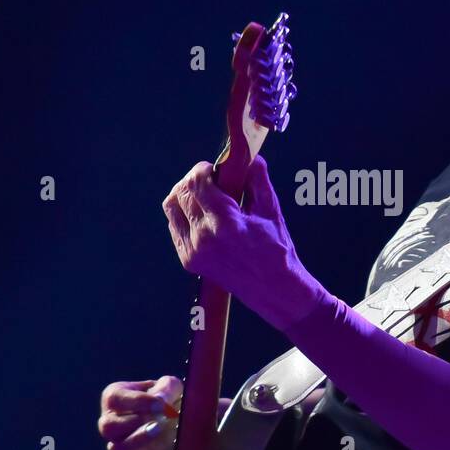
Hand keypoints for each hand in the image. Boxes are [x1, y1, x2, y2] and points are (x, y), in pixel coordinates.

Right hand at [98, 376, 182, 449]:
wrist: (179, 418)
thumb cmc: (168, 397)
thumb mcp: (170, 386)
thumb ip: (166, 388)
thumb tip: (160, 400)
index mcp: (115, 398)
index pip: (114, 399)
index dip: (137, 401)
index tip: (160, 403)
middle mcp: (111, 422)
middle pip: (107, 427)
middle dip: (131, 423)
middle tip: (158, 419)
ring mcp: (120, 443)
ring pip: (116, 449)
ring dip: (137, 441)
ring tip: (158, 430)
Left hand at [161, 154, 325, 330]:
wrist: (275, 291)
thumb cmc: (278, 251)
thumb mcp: (271, 211)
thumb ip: (258, 180)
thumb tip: (250, 158)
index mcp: (224, 223)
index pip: (196, 183)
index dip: (202, 169)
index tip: (215, 169)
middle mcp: (203, 238)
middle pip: (180, 193)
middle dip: (193, 180)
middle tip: (211, 179)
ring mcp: (193, 252)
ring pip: (171, 208)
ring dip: (184, 195)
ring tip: (205, 196)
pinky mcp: (189, 261)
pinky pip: (175, 227)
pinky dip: (184, 214)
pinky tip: (204, 215)